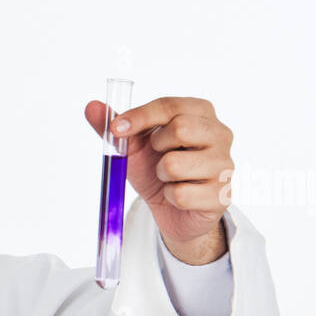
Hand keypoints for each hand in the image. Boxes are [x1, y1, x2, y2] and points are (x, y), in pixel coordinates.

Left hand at [85, 96, 233, 262]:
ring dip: (161, 175)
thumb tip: (91, 106)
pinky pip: (180, 194)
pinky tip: (178, 195)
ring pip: (175, 164)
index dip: (139, 116)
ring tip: (169, 177)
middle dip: (156, 147)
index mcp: (201, 113)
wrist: (173, 210)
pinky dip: (169, 198)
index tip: (116, 128)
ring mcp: (225, 165)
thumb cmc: (157, 169)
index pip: (170, 106)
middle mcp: (220, 134)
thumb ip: (116, 126)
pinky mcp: (221, 195)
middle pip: (180, 128)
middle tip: (158, 156)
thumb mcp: (134, 146)